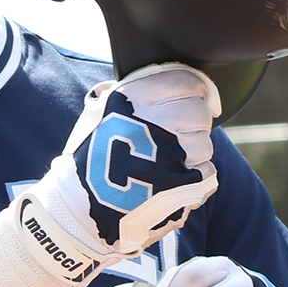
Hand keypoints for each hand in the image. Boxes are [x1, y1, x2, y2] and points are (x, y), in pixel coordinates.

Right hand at [25, 62, 220, 265]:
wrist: (80, 209)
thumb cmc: (87, 159)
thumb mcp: (96, 113)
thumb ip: (122, 91)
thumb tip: (147, 76)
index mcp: (135, 98)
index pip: (187, 81)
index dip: (199, 88)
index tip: (202, 97)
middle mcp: (156, 122)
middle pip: (199, 113)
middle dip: (194, 123)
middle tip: (176, 135)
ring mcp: (173, 155)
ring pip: (205, 144)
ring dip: (193, 153)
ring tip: (165, 163)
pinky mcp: (185, 186)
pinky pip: (207, 173)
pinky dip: (195, 178)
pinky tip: (169, 182)